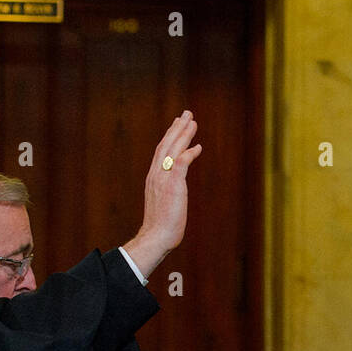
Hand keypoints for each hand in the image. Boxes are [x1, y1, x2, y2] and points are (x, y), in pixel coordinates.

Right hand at [123, 111, 201, 278]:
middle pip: (166, 145)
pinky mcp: (173, 185)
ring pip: (173, 149)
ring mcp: (163, 179)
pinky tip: (198, 146)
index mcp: (153, 177)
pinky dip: (189, 153)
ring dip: (184, 134)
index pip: (161, 151)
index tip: (177, 125)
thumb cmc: (161, 225)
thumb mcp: (163, 203)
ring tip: (192, 121)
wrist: (156, 236)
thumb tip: (174, 190)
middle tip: (186, 114)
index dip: (170, 136)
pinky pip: (181, 163)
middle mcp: (156, 174)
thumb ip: (168, 191)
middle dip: (177, 128)